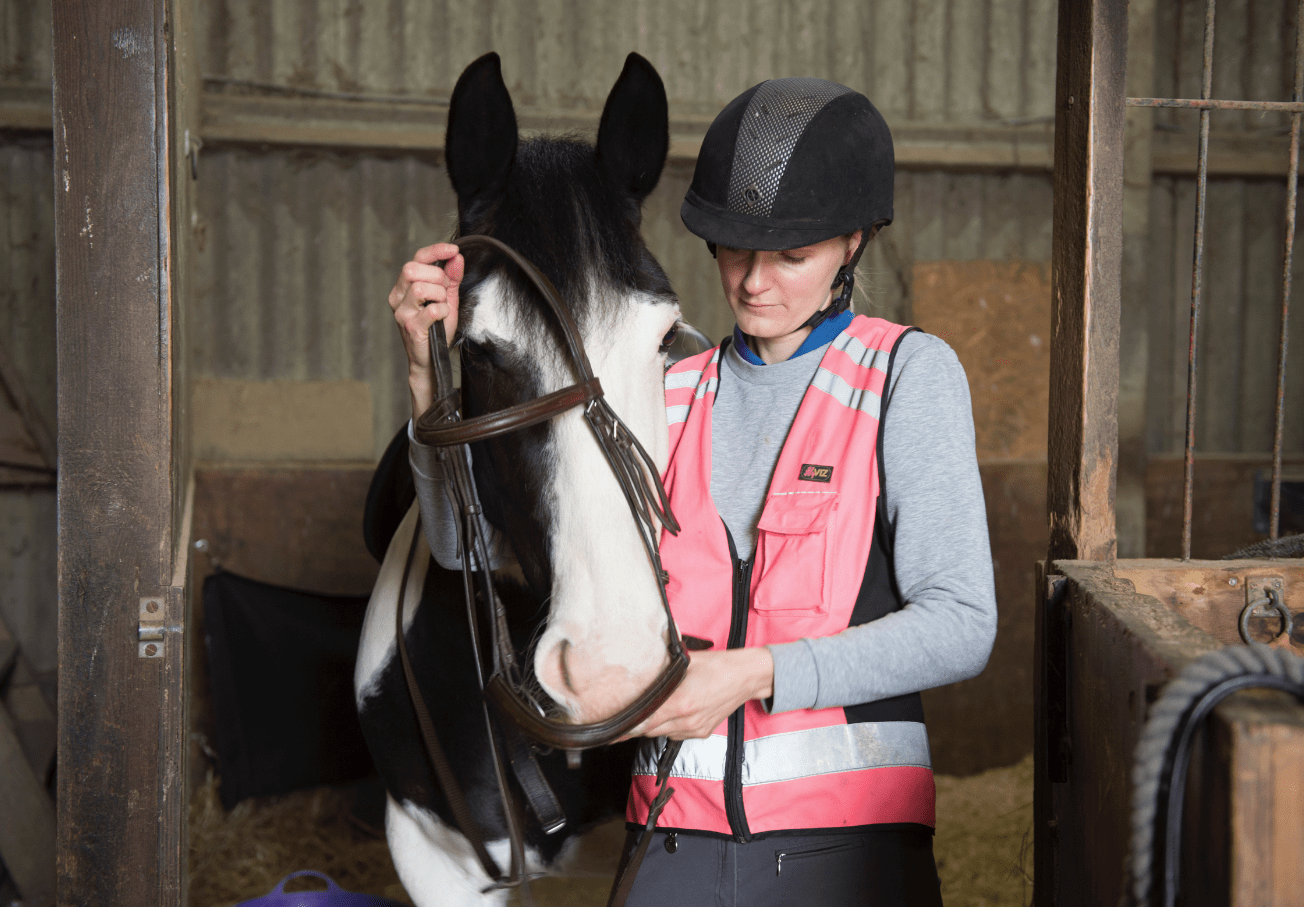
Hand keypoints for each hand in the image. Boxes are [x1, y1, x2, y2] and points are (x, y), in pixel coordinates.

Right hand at [389, 242, 463, 419]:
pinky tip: (442, 318)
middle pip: (413, 269)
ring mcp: (402, 312)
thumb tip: (456, 257)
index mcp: (404, 287)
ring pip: (421, 288)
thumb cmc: (436, 329)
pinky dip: (443, 311)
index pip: (416, 259)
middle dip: (437, 276)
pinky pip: (431, 309)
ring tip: (442, 306)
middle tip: (445, 292)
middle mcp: (398, 297)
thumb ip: (451, 278)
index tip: (453, 249)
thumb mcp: (447, 300)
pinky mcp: (411, 327)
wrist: (430, 360)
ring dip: (440, 295)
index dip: (435, 251)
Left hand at [630, 647, 774, 740]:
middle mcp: (685, 720)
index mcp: (679, 702)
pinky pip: (675, 734)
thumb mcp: (684, 662)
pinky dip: (666, 726)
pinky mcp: (701, 733)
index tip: (607, 727)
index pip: (642, 722)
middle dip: (632, 726)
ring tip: (643, 713)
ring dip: (650, 725)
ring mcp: (694, 729)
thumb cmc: (716, 665)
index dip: (623, 727)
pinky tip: (667, 714)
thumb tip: (636, 670)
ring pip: (660, 733)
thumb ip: (660, 671)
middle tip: (617, 719)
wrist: (746, 677)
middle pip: (648, 730)